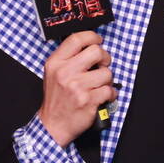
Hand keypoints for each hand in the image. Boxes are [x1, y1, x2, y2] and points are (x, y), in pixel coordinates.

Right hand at [38, 31, 114, 147]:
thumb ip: (69, 59)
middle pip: (97, 52)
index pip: (77, 39)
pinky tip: (103, 97)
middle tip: (102, 65)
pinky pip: (110, 90)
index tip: (98, 41)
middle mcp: (65, 72)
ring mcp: (77, 87)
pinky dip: (110, 94)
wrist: (53, 125)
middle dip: (105, 58)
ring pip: (107, 73)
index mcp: (56, 63)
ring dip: (107, 80)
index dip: (92, 37)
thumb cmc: (56, 99)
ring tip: (99, 86)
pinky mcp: (88, 100)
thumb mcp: (53, 73)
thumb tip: (91, 45)